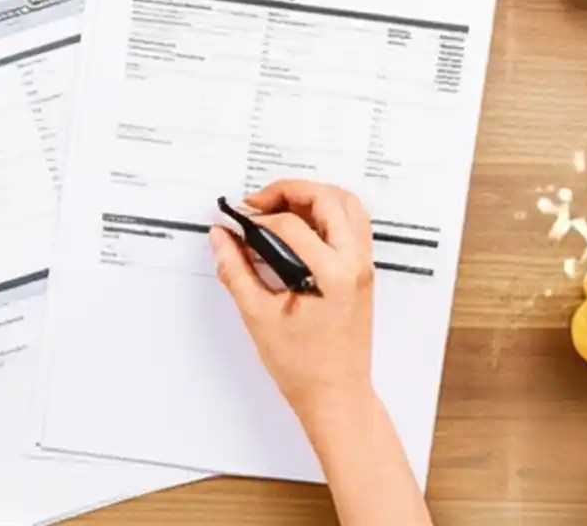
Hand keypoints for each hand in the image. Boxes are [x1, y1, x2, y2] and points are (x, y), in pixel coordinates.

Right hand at [209, 179, 375, 426]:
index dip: (257, 218)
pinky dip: (328, 212)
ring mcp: (364, 266)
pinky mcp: (363, 271)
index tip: (236, 223)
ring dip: (313, 196)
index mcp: (333, 275)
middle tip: (258, 202)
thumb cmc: (306, 368)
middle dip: (289, 191)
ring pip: (347, 204)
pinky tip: (300, 226)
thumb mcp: (259, 316)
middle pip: (327, 199)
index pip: (291, 225)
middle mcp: (355, 264)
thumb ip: (236, 271)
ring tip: (279, 208)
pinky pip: (353, 223)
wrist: (336, 395)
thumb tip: (222, 238)